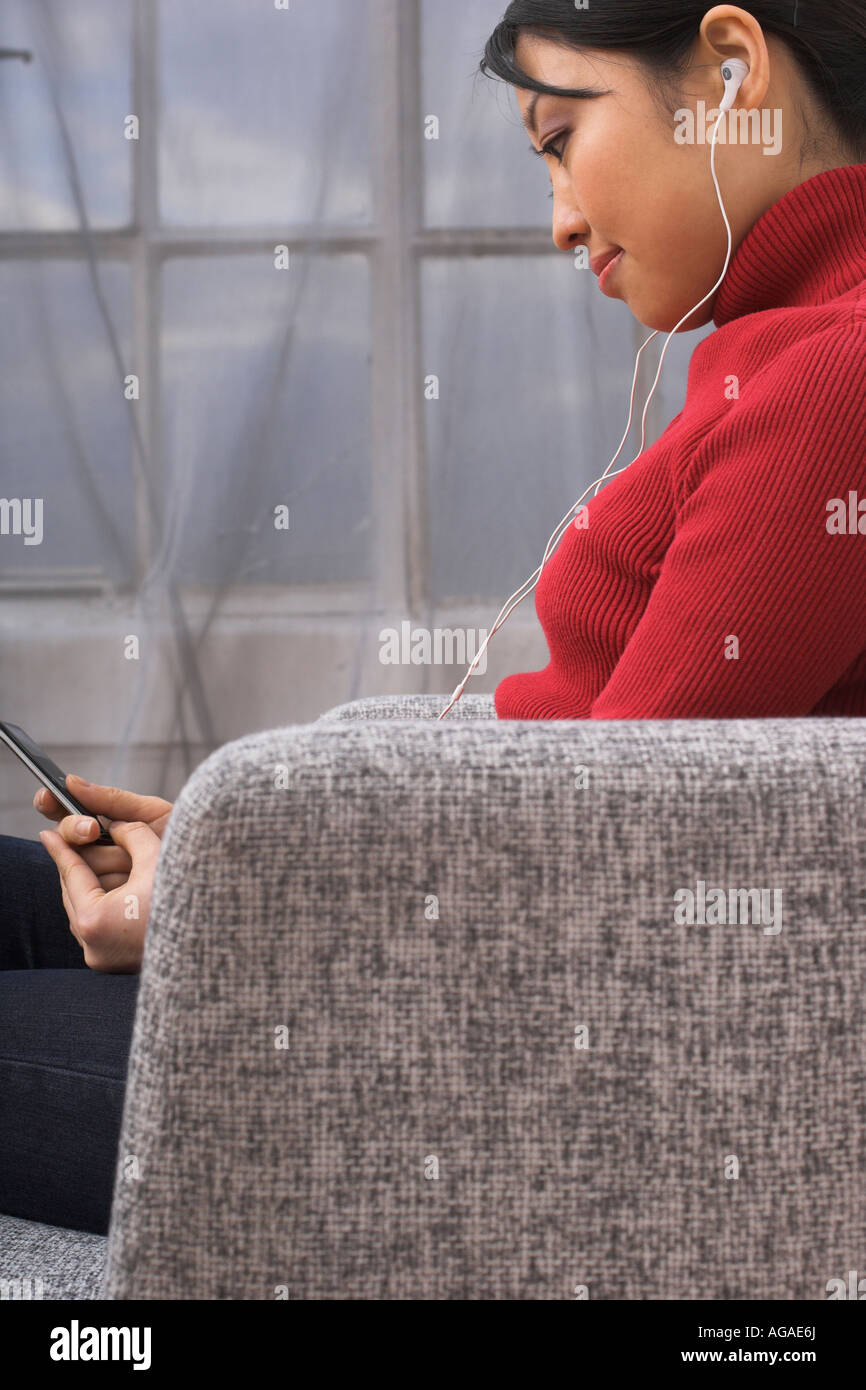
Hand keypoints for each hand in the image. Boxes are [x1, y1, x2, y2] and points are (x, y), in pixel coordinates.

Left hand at [36, 776, 172, 972]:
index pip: (71, 875)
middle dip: (73, 868)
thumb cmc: (188, 902)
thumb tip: (117, 827)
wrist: (214, 940)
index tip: (47, 832)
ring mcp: (103, 959)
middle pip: (72, 895)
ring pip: (83, 913)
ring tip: (89, 865)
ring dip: (87, 888)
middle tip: (69, 844)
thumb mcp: (157, 857)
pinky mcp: (115, 965)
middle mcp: (93, 946)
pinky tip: (110, 891)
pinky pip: (97, 929)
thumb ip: (131, 834)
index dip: (61, 849)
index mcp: (96, 921)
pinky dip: (101, 907)